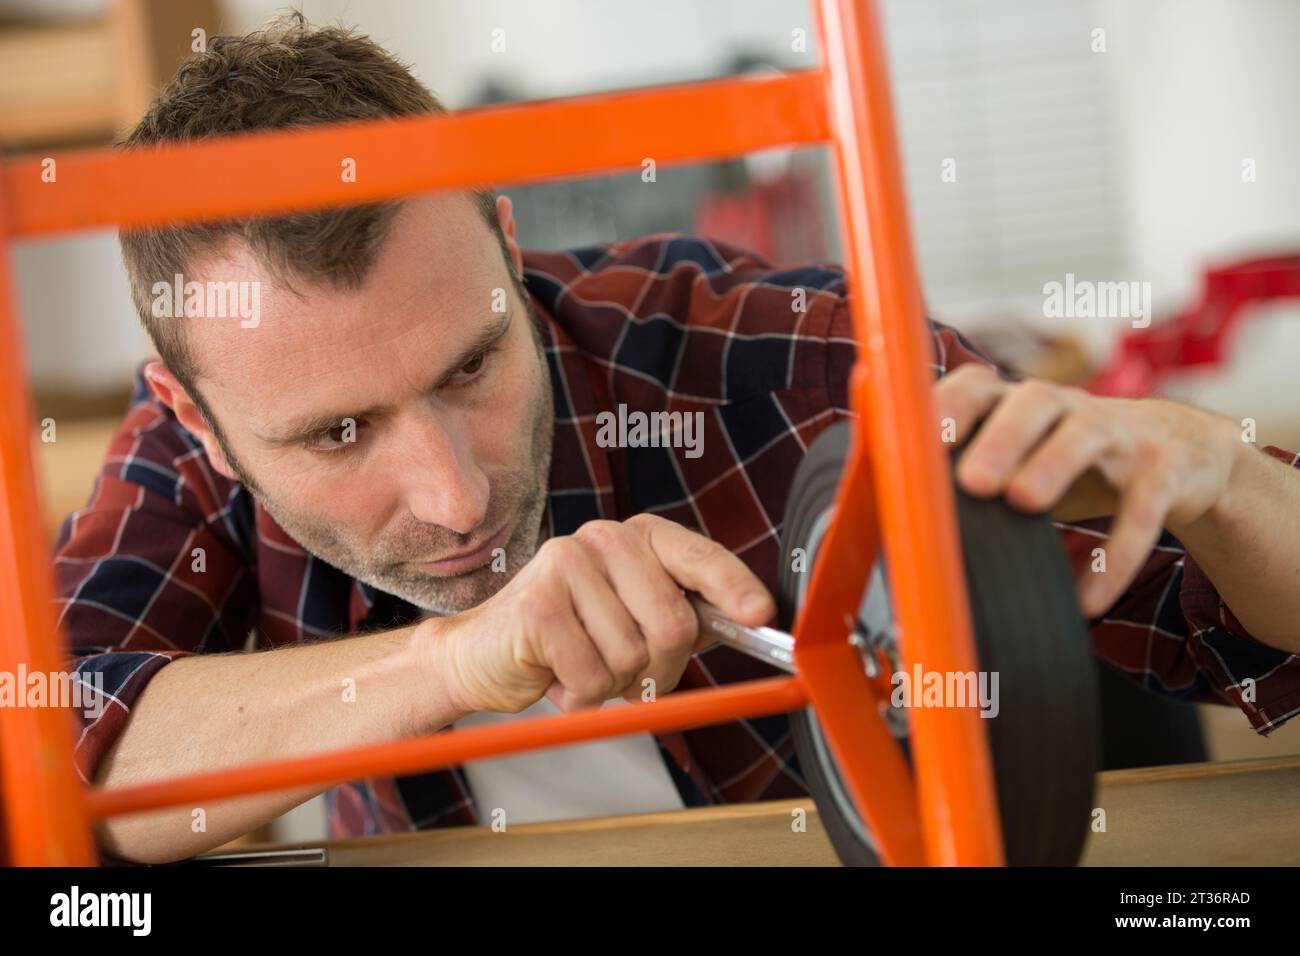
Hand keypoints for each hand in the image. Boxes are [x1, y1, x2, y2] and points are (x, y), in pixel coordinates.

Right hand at [421, 514, 775, 714]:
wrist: (480, 656)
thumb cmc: (563, 639)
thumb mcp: (628, 619)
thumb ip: (681, 613)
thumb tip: (749, 620)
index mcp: (634, 538)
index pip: (698, 557)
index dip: (734, 587)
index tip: (760, 615)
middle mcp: (603, 539)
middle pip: (673, 623)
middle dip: (657, 667)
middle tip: (619, 668)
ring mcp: (567, 565)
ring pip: (633, 656)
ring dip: (610, 684)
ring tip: (577, 664)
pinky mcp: (538, 605)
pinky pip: (593, 677)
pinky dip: (579, 696)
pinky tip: (553, 674)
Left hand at [934, 363, 1243, 616]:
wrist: (1184, 452)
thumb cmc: (1073, 460)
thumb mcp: (1023, 459)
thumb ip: (967, 479)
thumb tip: (895, 525)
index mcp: (1020, 405)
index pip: (979, 387)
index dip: (950, 405)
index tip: (921, 437)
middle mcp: (1068, 407)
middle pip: (1034, 402)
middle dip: (1001, 436)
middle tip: (972, 480)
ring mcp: (1120, 433)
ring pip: (1088, 434)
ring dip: (1054, 464)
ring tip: (1024, 502)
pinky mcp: (1164, 469)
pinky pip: (1143, 509)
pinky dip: (1118, 554)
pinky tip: (1090, 597)